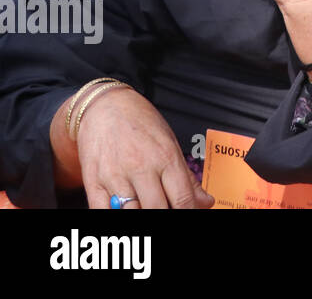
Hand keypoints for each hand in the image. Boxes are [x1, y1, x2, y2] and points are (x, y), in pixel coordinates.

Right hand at [76, 86, 213, 208]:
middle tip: (169, 212)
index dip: (188, 213)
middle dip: (166, 216)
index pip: (182, 199)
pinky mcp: (93, 182)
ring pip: (131, 214)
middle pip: (157, 210)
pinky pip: (102, 212)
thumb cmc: (141, 123)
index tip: (189, 213)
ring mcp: (115, 177)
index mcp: (166, 157)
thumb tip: (205, 201)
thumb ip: (187, 177)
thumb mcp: (171, 143)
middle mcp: (140, 168)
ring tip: (148, 210)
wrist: (105, 107)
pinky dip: (115, 218)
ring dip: (142, 217)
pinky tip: (126, 212)